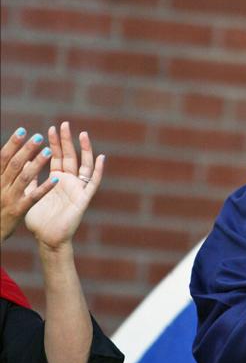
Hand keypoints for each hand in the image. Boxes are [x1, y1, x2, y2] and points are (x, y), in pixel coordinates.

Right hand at [1, 127, 57, 242]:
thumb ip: (6, 174)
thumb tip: (20, 157)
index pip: (3, 158)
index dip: (12, 144)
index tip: (23, 130)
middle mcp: (1, 186)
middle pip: (14, 165)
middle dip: (26, 149)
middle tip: (39, 137)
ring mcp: (9, 198)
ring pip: (24, 178)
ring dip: (37, 164)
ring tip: (49, 151)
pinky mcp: (18, 211)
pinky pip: (32, 197)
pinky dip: (44, 188)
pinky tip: (56, 180)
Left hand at [25, 122, 103, 251]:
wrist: (47, 238)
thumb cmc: (39, 220)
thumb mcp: (31, 193)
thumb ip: (31, 178)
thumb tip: (26, 159)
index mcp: (57, 179)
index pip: (56, 157)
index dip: (54, 143)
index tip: (50, 129)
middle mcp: (69, 181)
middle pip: (69, 156)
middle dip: (66, 141)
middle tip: (64, 124)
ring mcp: (78, 188)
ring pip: (83, 165)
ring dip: (84, 150)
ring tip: (82, 134)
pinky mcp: (84, 198)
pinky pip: (93, 182)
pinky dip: (99, 170)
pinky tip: (101, 158)